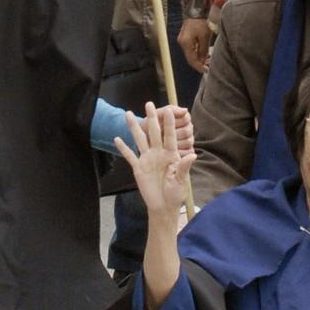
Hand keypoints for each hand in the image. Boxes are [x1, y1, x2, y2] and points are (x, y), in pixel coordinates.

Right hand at [115, 102, 195, 220]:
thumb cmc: (175, 193)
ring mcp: (147, 159)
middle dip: (151, 118)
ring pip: (139, 140)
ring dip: (134, 128)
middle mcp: (158, 153)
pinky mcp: (138, 168)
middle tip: (149, 103)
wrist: (163, 205)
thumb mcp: (181, 180)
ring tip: (129, 114)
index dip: (169, 123)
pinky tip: (117, 138)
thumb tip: (192, 154)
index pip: (169, 136)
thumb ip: (184, 167)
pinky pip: (129, 156)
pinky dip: (123, 148)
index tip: (169, 110)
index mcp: (170, 154)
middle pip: (153, 132)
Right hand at [178, 18, 212, 72]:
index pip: (191, 60)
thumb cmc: (201, 21)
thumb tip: (203, 61)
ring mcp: (182, 40)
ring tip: (208, 61)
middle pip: (190, 58)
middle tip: (209, 67)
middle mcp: (182, 42)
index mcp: (186, 43)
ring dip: (199, 58)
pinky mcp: (185, 38)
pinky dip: (197, 53)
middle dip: (200, 63)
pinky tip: (204, 54)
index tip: (207, 70)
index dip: (199, 67)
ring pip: (191, 54)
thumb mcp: (205, 36)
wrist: (196, 10)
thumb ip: (203, 50)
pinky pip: (191, 49)